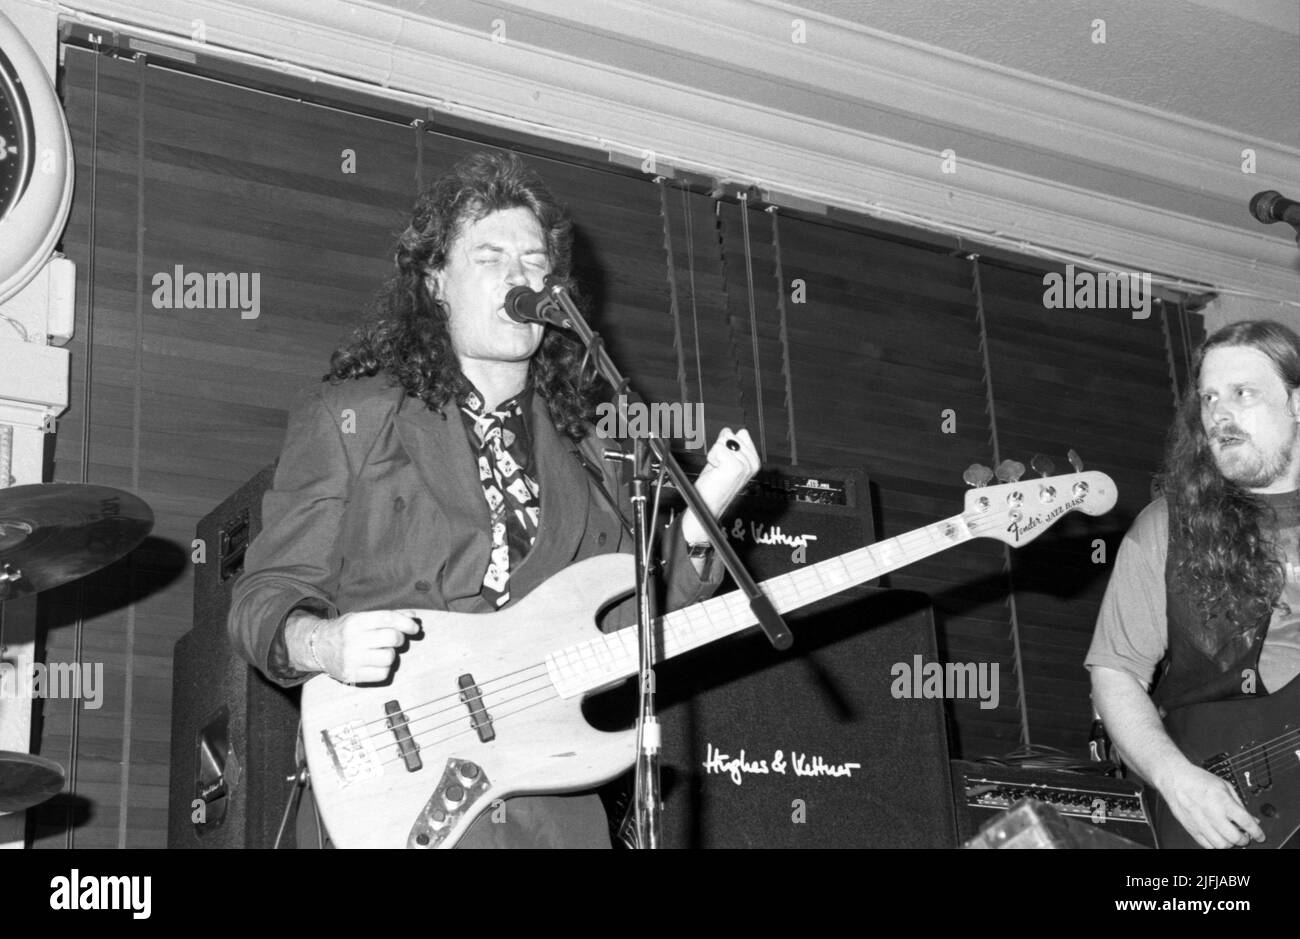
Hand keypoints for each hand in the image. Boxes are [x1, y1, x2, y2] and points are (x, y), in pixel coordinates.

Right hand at [304, 610, 421, 684]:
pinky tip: (375, 663)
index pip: (387, 619)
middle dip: (399, 638)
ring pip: (389, 657)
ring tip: (381, 651)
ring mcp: (351, 660)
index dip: (405, 623)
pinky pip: (383, 674)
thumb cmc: (345, 630)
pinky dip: (384, 668)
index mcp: (355, 622)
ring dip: (390, 654)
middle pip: (392, 638)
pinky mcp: (352, 675)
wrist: (317, 647)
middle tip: (395, 639)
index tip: (414, 628)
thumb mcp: (362, 617)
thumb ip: (388, 616)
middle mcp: (352, 640)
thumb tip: (413, 616)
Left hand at [682, 428, 759, 544]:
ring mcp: (745, 465)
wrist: (709, 504)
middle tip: (720, 467)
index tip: (724, 460)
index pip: (741, 433)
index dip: (727, 444)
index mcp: (754, 460)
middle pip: (731, 435)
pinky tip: (716, 471)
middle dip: (720, 448)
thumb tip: (728, 430)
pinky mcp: (736, 467)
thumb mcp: (725, 459)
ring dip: (715, 455)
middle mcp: (752, 462)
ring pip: (723, 441)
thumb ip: (729, 445)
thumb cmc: (715, 485)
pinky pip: (718, 448)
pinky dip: (712, 458)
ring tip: (718, 470)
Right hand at [1157, 761, 1265, 847]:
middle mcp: (1211, 813)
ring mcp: (1200, 822)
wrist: (1174, 778)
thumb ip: (1240, 804)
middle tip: (1245, 836)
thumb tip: (1252, 819)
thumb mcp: (1224, 785)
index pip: (1246, 822)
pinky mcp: (1191, 828)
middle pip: (1235, 837)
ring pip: (1221, 845)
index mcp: (1222, 800)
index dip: (1257, 832)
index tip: (1260, 835)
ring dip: (1230, 844)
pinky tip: (1219, 838)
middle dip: (1244, 839)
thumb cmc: (1198, 779)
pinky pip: (1207, 845)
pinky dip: (1216, 845)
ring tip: (1231, 837)